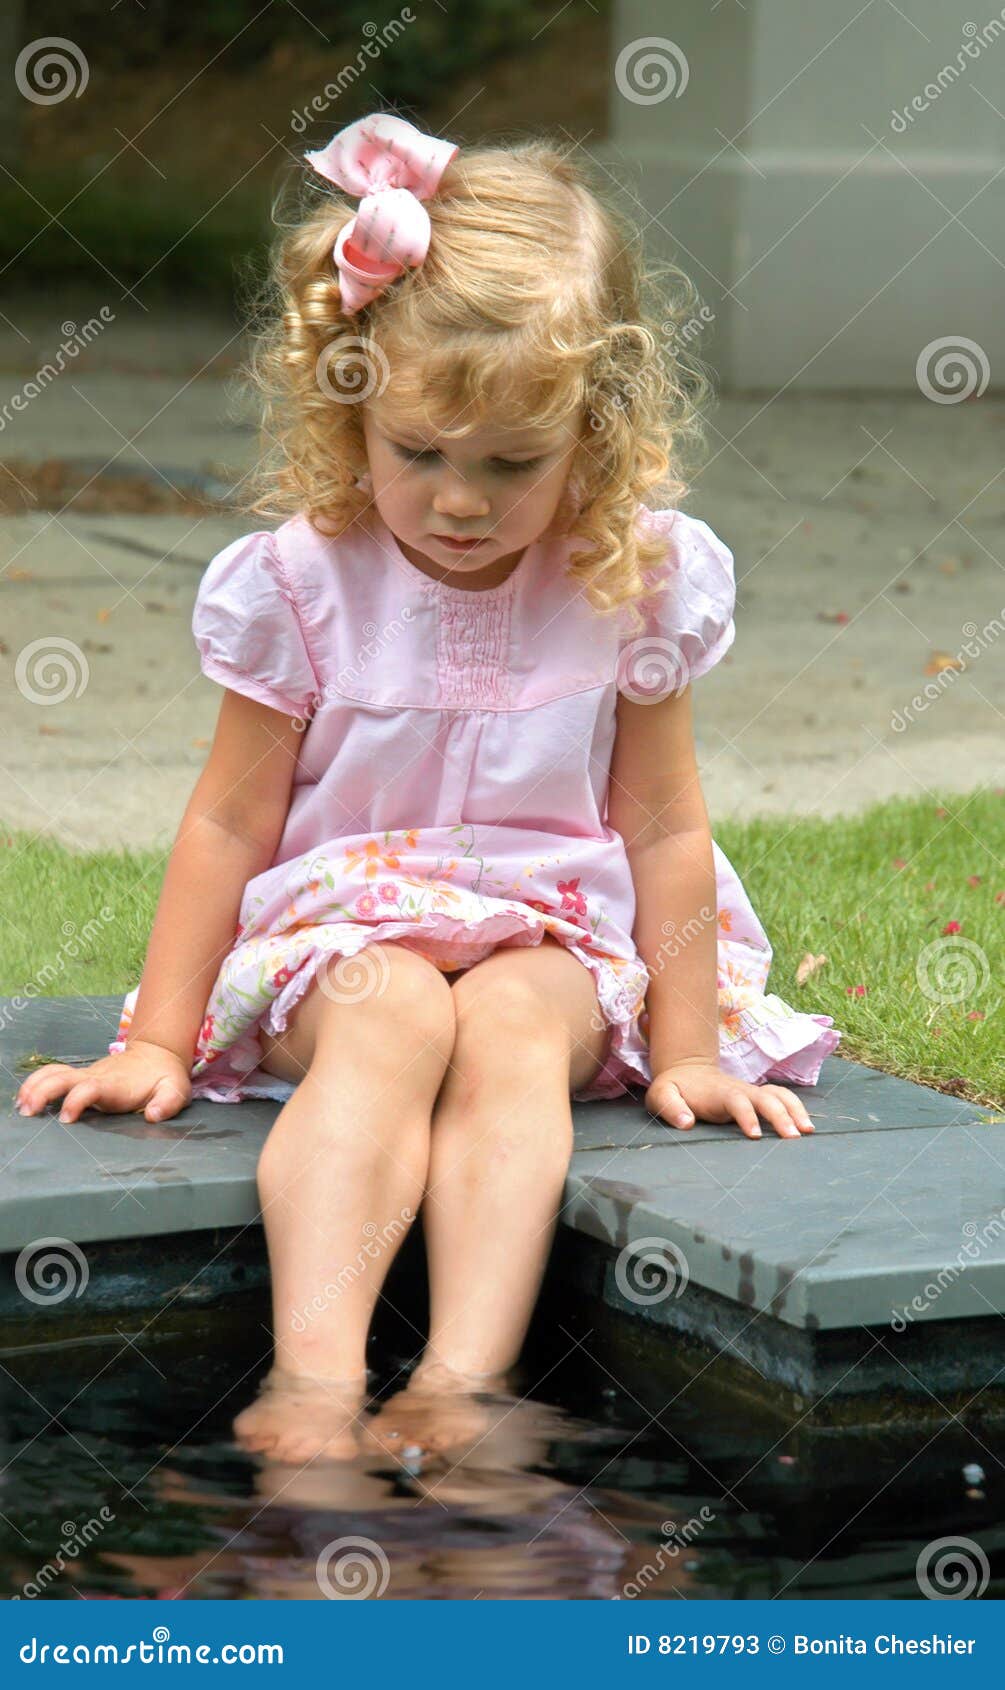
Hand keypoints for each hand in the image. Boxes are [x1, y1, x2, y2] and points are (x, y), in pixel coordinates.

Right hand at [14, 1040, 192, 1126]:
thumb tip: (153, 1116)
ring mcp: (86, 1076)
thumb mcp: (176, 1090)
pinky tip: (24, 1099)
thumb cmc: (166, 1077)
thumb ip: (167, 1103)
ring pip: (53, 1074)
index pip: (90, 1089)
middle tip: (28, 1112)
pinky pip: (53, 1076)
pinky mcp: (81, 1077)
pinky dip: (36, 1083)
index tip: (66, 1118)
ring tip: (20, 1107)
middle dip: (43, 1092)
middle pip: (62, 1078)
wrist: (158, 1054)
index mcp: (115, 1085)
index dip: (77, 1100)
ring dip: (34, 1087)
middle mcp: (96, 1078)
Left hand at [645, 1060, 814, 1139]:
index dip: (747, 1116)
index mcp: (719, 1092)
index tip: (755, 1136)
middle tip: (794, 1138)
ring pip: (780, 1095)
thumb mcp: (661, 1095)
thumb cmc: (674, 1088)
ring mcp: (751, 1092)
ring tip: (809, 1132)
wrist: (687, 1070)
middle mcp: (740, 1090)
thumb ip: (671, 1107)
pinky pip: (783, 1099)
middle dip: (781, 1116)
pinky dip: (797, 1109)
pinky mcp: (758, 1097)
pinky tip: (807, 1127)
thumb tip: (687, 1122)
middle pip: (766, 1098)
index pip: (737, 1102)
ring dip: (796, 1110)